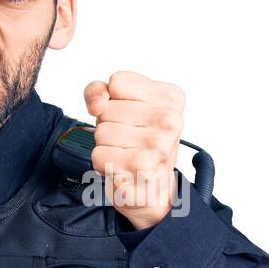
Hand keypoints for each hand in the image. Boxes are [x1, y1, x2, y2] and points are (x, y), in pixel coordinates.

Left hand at [84, 71, 184, 230]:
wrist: (152, 184)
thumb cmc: (138, 139)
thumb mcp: (121, 103)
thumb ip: (99, 91)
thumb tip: (97, 104)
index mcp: (170, 98)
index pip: (117, 83)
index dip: (113, 100)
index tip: (129, 114)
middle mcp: (170, 122)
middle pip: (106, 111)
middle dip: (108, 124)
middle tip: (127, 138)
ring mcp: (159, 148)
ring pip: (101, 133)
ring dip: (105, 145)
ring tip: (123, 152)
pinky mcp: (142, 172)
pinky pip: (99, 156)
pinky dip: (102, 163)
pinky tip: (121, 167)